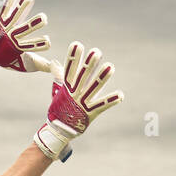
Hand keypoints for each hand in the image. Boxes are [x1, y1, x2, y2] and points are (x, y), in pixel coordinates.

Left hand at [0, 0, 51, 74]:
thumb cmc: (8, 60)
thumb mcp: (24, 65)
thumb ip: (41, 65)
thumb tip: (57, 67)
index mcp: (19, 48)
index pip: (33, 45)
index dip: (42, 44)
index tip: (47, 42)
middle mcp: (13, 36)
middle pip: (26, 29)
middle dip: (34, 24)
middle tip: (44, 19)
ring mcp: (7, 27)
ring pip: (16, 15)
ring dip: (24, 5)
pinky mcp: (1, 20)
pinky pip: (6, 7)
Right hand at [32, 41, 123, 160]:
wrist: (59, 131)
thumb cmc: (59, 109)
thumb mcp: (58, 91)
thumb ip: (59, 76)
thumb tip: (54, 62)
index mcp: (66, 88)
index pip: (69, 70)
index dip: (73, 57)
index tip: (77, 45)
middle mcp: (74, 94)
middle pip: (82, 76)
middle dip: (89, 64)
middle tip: (96, 52)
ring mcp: (82, 103)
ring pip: (93, 88)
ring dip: (102, 77)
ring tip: (110, 66)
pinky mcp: (90, 113)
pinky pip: (102, 105)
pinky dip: (111, 100)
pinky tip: (121, 95)